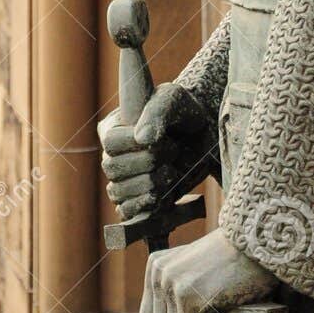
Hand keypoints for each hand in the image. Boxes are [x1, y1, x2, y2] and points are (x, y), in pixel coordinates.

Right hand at [99, 83, 213, 221]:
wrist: (203, 136)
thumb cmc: (184, 111)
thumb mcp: (173, 100)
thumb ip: (157, 113)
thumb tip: (143, 138)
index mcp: (113, 127)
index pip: (110, 142)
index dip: (136, 144)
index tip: (163, 137)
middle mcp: (113, 154)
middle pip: (114, 169)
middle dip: (149, 164)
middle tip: (174, 150)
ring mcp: (122, 179)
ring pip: (119, 192)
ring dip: (152, 185)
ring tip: (173, 171)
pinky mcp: (136, 200)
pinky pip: (127, 212)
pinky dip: (147, 206)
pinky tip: (165, 194)